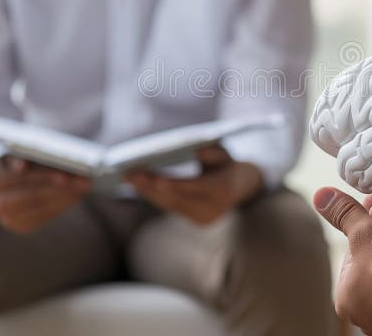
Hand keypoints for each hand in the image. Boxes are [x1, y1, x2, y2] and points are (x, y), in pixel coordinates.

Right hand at [0, 156, 91, 233]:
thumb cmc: (9, 163)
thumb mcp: (12, 154)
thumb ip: (21, 157)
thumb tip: (24, 165)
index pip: (24, 178)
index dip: (46, 176)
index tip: (67, 174)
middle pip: (36, 194)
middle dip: (63, 188)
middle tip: (85, 181)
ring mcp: (8, 218)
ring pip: (43, 206)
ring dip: (67, 197)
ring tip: (85, 187)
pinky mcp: (20, 226)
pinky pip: (45, 216)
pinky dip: (62, 205)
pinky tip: (75, 195)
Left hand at [125, 144, 262, 224]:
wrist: (243, 187)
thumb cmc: (229, 164)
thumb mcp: (225, 153)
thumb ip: (214, 152)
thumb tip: (199, 150)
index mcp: (223, 189)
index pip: (196, 187)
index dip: (174, 183)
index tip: (153, 178)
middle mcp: (214, 208)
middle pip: (178, 198)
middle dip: (151, 186)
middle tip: (129, 174)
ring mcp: (204, 218)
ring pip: (171, 205)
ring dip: (148, 192)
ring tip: (128, 178)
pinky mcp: (196, 221)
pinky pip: (172, 208)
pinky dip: (155, 197)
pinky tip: (140, 186)